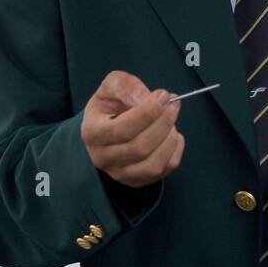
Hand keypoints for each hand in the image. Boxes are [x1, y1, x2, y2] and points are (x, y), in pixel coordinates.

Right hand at [81, 71, 185, 187]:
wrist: (105, 125)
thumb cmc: (110, 105)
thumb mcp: (112, 86)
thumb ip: (127, 87)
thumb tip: (147, 98)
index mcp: (92, 132)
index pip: (123, 129)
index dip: (148, 112)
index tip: (164, 95)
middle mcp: (103, 158)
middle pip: (140, 147)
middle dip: (163, 123)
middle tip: (173, 105)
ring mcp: (119, 173)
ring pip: (153, 164)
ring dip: (170, 139)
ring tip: (171, 121)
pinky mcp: (136, 180)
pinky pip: (164, 171)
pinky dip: (175, 151)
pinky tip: (172, 135)